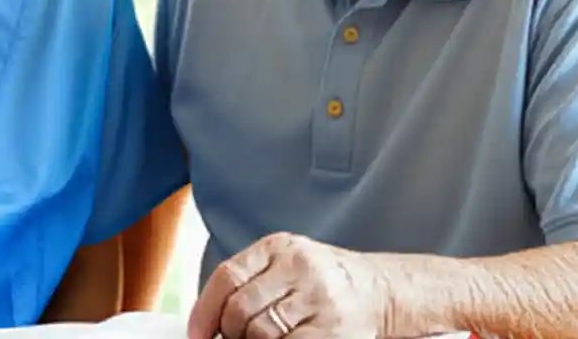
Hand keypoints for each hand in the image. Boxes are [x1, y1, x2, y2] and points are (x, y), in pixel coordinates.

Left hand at [187, 233, 385, 338]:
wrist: (380, 290)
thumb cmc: (323, 281)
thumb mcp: (286, 263)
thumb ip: (250, 282)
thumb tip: (207, 322)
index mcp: (280, 246)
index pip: (227, 276)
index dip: (204, 310)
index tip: (197, 333)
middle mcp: (299, 267)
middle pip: (240, 308)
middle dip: (229, 332)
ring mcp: (318, 299)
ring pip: (260, 332)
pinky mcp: (331, 330)